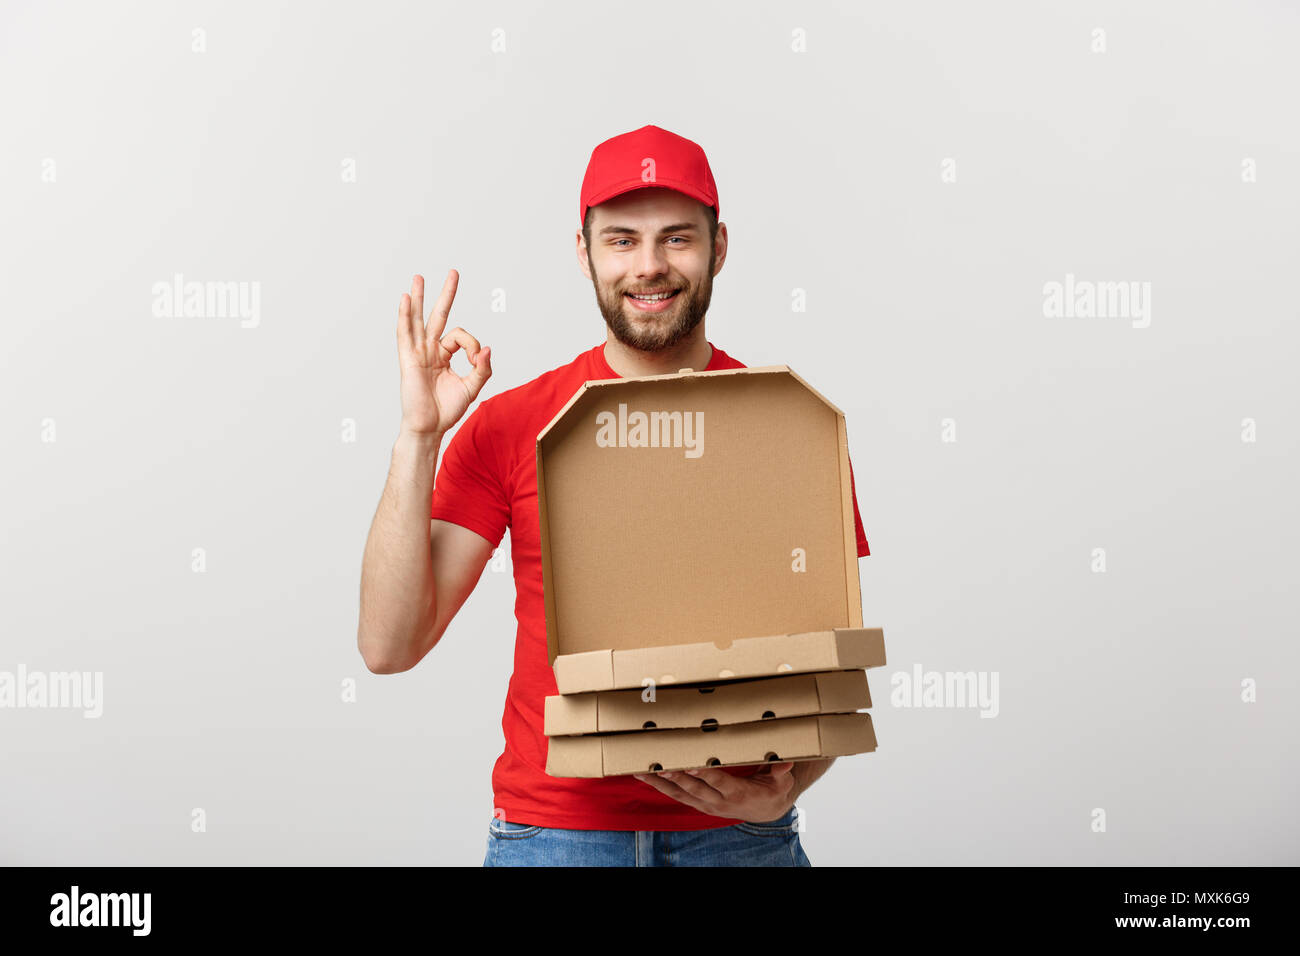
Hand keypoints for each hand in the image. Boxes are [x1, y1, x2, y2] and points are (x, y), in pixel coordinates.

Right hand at [396, 270, 491, 436]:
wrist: (429, 427)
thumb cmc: (446, 410)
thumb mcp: (472, 387)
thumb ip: (482, 368)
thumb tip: (487, 348)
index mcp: (444, 356)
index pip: (461, 337)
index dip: (472, 345)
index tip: (476, 360)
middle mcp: (430, 351)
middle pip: (438, 316)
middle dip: (446, 294)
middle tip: (454, 273)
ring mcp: (418, 353)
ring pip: (419, 320)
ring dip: (420, 298)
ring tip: (419, 277)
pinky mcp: (408, 359)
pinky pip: (405, 333)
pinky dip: (405, 316)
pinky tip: (406, 299)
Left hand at [632, 762, 796, 822]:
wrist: (765, 809)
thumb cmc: (772, 789)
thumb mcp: (782, 781)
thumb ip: (780, 771)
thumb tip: (784, 762)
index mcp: (738, 793)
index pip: (720, 782)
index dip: (706, 774)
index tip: (693, 764)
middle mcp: (719, 801)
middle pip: (695, 788)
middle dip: (677, 777)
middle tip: (661, 766)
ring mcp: (706, 804)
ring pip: (680, 794)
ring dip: (660, 783)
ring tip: (641, 771)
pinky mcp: (698, 803)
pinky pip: (676, 795)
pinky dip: (660, 786)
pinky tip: (644, 775)